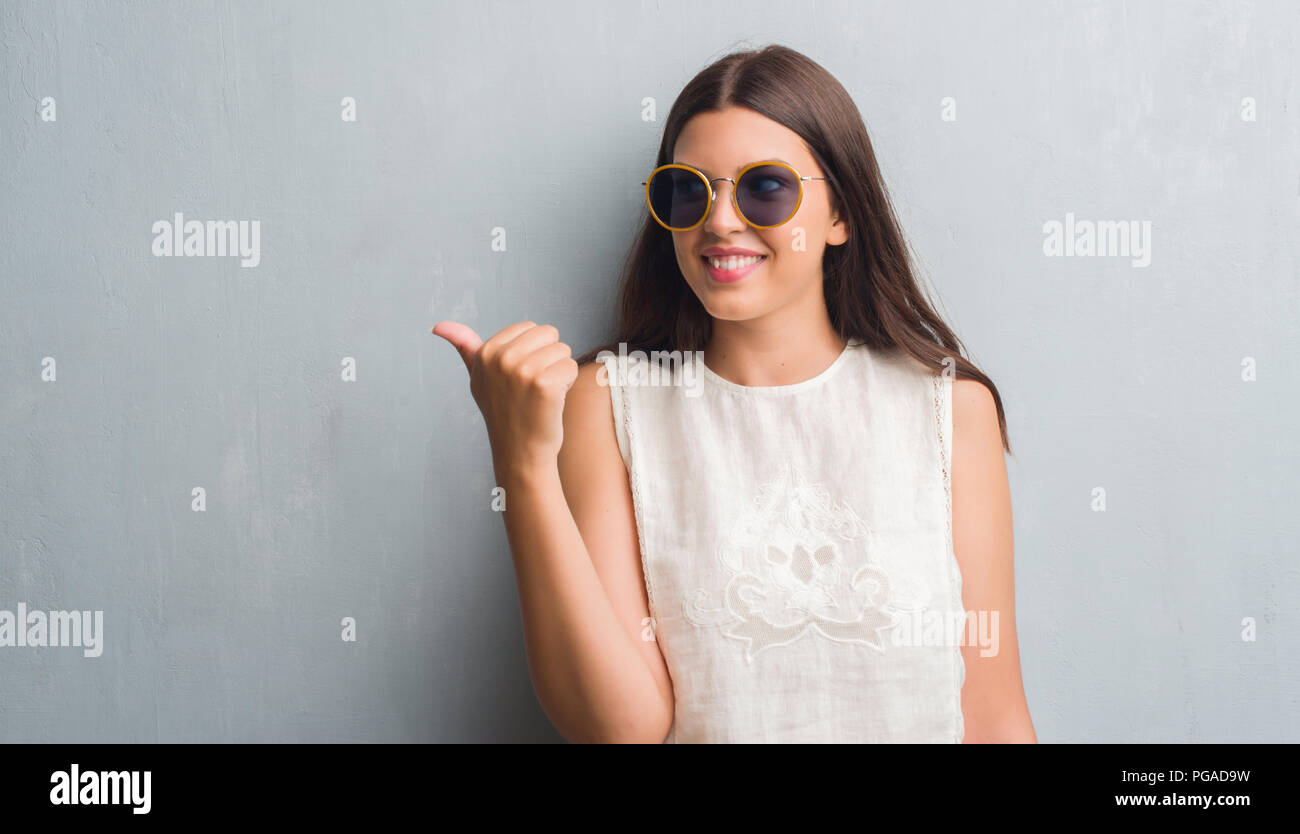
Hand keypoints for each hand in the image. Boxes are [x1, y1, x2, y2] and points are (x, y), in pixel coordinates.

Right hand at [432, 321, 579, 473]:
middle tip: (532, 386)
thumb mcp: (478, 377)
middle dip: (548, 357)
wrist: (519, 452)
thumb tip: (437, 326)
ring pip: (563, 350)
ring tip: (540, 395)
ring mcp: (522, 371)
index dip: (532, 351)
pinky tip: (552, 402)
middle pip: (549, 334)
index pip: (530, 327)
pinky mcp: (545, 385)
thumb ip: (464, 347)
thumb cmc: (503, 413)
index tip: (518, 377)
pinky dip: (568, 385)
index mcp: (485, 353)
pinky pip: (571, 368)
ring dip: (559, 372)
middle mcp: (501, 359)